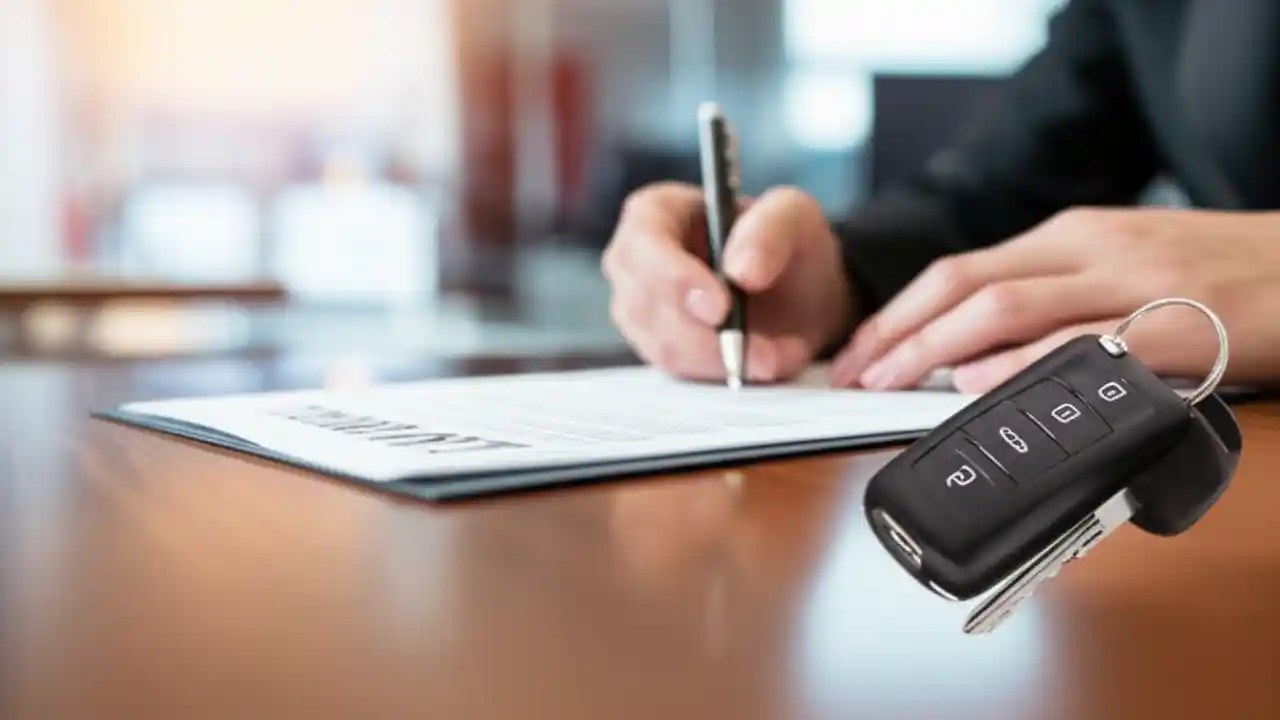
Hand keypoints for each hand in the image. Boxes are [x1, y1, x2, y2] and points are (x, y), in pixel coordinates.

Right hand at [603, 182, 852, 381]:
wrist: (800, 292)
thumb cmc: (786, 241)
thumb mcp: (792, 217)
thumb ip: (769, 233)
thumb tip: (741, 272)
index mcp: (656, 212)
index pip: (642, 242)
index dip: (673, 277)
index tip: (719, 308)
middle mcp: (634, 262)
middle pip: (643, 303)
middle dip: (701, 334)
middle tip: (760, 351)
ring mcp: (639, 310)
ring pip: (661, 345)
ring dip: (719, 359)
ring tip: (771, 357)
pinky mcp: (658, 348)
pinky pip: (678, 371)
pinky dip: (720, 373)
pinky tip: (754, 364)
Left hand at [831, 208, 1279, 392]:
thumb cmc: (1211, 271)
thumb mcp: (1117, 264)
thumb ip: (1049, 296)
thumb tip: (967, 350)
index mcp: (1070, 236)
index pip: (958, 269)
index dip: (897, 313)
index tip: (858, 350)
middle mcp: (1090, 250)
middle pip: (966, 285)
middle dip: (898, 333)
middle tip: (855, 375)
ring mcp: (1132, 283)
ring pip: (1008, 307)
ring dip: (935, 349)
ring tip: (892, 383)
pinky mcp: (1175, 325)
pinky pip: (1081, 345)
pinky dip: (1020, 366)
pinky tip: (979, 386)